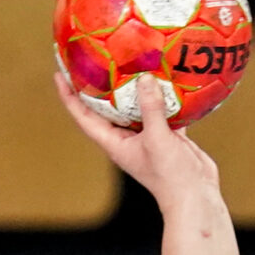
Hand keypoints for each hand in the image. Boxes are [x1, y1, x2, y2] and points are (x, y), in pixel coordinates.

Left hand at [53, 67, 222, 214]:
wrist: (195, 196)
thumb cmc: (170, 176)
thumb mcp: (157, 139)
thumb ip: (150, 108)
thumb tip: (145, 78)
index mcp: (114, 142)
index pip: (84, 116)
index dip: (69, 96)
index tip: (60, 74)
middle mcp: (125, 138)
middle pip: (106, 107)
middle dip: (99, 84)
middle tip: (94, 58)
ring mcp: (145, 136)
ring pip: (133, 106)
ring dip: (132, 86)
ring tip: (129, 60)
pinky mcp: (165, 134)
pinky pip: (159, 109)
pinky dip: (161, 95)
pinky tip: (166, 77)